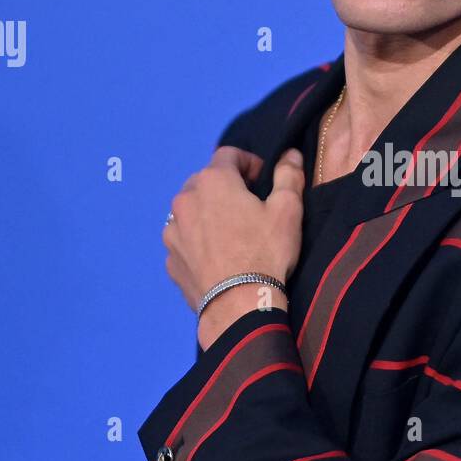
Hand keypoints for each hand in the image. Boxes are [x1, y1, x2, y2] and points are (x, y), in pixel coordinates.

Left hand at [163, 146, 305, 337]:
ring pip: (191, 211)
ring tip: (231, 235)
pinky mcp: (171, 260)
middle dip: (227, 188)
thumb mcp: (287, 210)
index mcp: (213, 181)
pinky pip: (185, 241)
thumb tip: (290, 154)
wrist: (238, 306)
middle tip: (249, 209)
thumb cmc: (265, 252)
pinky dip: (198, 242)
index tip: (263, 180)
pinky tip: (217, 258)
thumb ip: (288, 176)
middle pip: (206, 182)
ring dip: (208, 214)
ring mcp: (173, 232)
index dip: (249, 163)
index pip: (229, 154)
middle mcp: (185, 200)